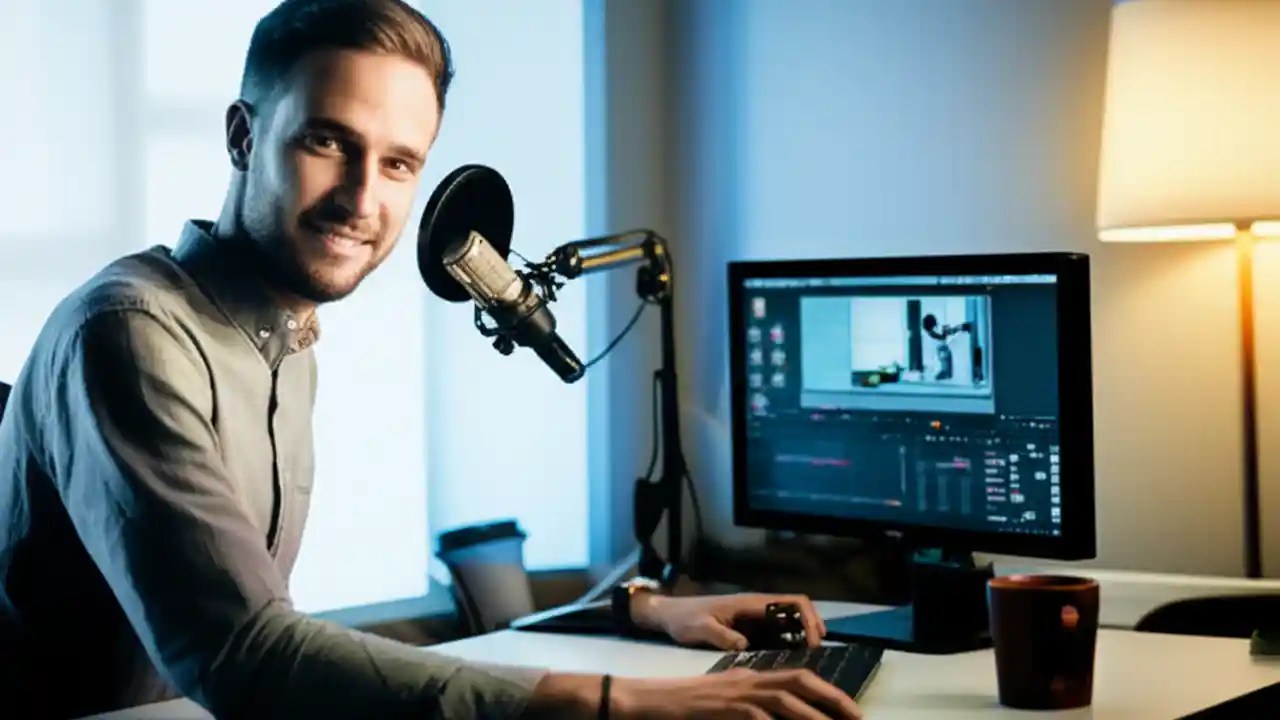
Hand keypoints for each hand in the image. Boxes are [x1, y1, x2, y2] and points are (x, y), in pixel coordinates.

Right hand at [611, 668, 861, 718]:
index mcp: (751, 676)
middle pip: (799, 682)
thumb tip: (776, 718)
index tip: (852, 712)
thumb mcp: (725, 704)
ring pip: (784, 700)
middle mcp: (748, 679)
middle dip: (833, 701)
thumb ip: (753, 710)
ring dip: (813, 717)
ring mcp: (735, 693)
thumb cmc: (685, 707)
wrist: (648, 701)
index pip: (798, 676)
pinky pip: (758, 718)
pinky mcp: (723, 708)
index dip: (829, 692)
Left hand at [633, 592, 827, 650]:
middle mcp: (757, 607)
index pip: (791, 602)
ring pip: (789, 620)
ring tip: (809, 657)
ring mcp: (754, 617)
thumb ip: (722, 636)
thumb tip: (745, 646)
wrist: (670, 615)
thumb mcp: (701, 628)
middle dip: (812, 625)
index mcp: (750, 603)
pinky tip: (790, 659)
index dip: (808, 618)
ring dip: (802, 634)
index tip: (813, 641)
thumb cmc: (685, 619)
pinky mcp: (749, 627)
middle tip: (817, 650)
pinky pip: (776, 631)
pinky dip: (789, 641)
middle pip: (796, 609)